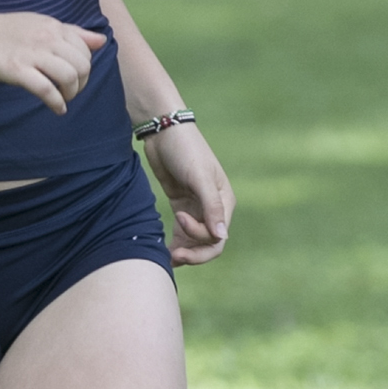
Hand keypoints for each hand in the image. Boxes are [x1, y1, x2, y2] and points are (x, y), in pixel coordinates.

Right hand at [0, 12, 107, 114]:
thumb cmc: (1, 32)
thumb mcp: (39, 24)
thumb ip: (71, 32)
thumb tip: (101, 40)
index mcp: (52, 26)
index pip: (85, 49)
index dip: (85, 68)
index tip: (74, 78)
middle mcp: (46, 37)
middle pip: (82, 65)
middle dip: (81, 83)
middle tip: (69, 91)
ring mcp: (31, 53)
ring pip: (69, 76)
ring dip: (71, 93)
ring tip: (63, 99)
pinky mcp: (16, 69)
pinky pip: (46, 89)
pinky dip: (57, 103)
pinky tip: (57, 109)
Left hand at [141, 122, 234, 265]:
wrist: (163, 131)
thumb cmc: (185, 150)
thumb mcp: (199, 177)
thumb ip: (211, 207)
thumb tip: (222, 236)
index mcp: (224, 201)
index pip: (218, 237)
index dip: (199, 238)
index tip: (179, 218)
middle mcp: (213, 207)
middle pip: (208, 243)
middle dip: (192, 253)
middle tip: (172, 257)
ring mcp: (196, 207)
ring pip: (194, 240)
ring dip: (183, 251)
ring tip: (166, 257)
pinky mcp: (181, 204)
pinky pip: (182, 231)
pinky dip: (175, 241)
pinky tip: (163, 248)